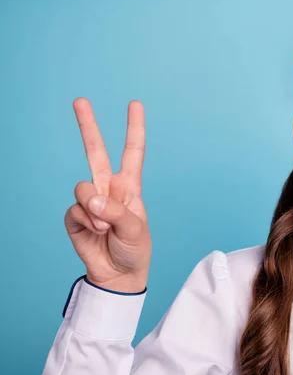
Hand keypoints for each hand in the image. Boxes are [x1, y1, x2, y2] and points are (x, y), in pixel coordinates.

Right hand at [64, 97, 150, 292]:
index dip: (134, 128)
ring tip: (106, 228)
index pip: (132, 152)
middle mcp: (108, 189)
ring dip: (94, 210)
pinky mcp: (75, 216)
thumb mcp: (135, 229)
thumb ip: (115, 211)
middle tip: (80, 100)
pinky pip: (76, 210)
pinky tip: (95, 232)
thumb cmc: (134, 249)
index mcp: (129, 187)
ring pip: (83, 188)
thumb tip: (91, 198)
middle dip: (87, 126)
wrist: (119, 274)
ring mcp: (90, 201)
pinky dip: (86, 222)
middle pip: (95, 152)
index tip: (135, 104)